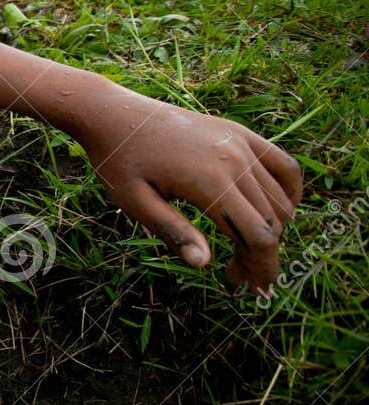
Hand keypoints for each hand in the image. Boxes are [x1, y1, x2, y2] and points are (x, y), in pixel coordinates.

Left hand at [76, 92, 303, 292]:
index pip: (257, 235)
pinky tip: (275, 213)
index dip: (261, 267)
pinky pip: (284, 166)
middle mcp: (235, 159)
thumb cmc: (119, 161)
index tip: (252, 289)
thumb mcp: (134, 202)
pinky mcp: (242, 133)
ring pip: (280, 199)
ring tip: (244, 250)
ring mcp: (242, 143)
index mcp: (208, 181)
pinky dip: (289, 192)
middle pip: (270, 221)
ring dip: (272, 229)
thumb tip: (204, 263)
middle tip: (235, 276)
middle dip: (261, 256)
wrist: (115, 115)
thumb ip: (172, 231)